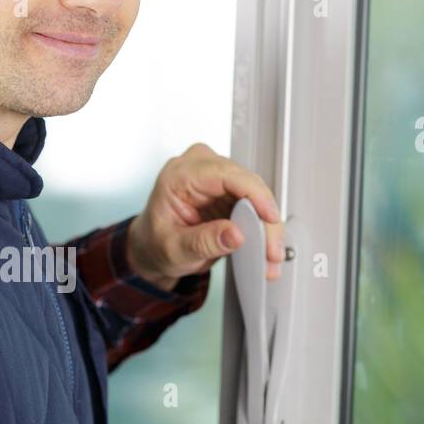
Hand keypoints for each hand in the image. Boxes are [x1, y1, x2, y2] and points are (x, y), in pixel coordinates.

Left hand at [126, 142, 285, 288]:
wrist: (152, 248)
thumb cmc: (155, 242)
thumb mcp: (174, 249)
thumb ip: (203, 242)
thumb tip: (235, 235)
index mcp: (179, 175)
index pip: (226, 174)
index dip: (254, 194)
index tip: (269, 216)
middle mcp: (200, 168)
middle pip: (247, 185)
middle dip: (264, 220)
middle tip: (271, 251)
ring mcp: (217, 177)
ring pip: (257, 195)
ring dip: (267, 227)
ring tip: (270, 256)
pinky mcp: (230, 191)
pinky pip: (255, 204)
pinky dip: (262, 227)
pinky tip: (265, 247)